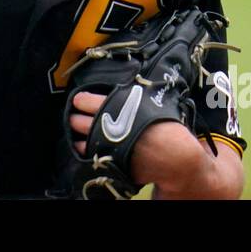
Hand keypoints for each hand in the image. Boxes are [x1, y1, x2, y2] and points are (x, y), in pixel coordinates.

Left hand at [69, 92, 212, 194]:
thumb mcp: (149, 101)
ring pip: (81, 142)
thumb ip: (130, 96)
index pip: (86, 101)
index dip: (81, 100)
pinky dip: (88, 152)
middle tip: (75, 116)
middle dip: (75, 118)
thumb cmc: (165, 125)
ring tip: (79, 133)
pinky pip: (92, 157)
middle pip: (79, 122)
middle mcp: (107, 126)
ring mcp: (107, 146)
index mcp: (115, 107)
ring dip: (78, 136)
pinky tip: (88, 148)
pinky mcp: (111, 162)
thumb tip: (120, 89)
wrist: (175, 155)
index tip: (79, 100)